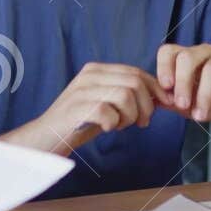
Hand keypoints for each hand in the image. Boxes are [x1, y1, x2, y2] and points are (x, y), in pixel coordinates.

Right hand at [36, 63, 171, 150]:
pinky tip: (106, 128)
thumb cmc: (78, 123)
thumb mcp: (105, 104)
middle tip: (141, 122)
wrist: (44, 140)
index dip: (156, 89)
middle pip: (135, 82)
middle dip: (146, 105)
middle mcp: (89, 76)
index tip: (165, 105)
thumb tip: (160, 96)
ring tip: (120, 125)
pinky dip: (113, 123)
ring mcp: (81, 91)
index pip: (136, 72)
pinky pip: (108, 112)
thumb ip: (127, 97)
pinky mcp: (75, 109)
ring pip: (125, 95)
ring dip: (130, 115)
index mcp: (97, 70)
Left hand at [156, 44, 210, 123]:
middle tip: (183, 106)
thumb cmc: (210, 101)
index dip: (164, 67)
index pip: (168, 52)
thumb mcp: (187, 104)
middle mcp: (204, 52)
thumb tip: (149, 102)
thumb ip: (169, 101)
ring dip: (205, 95)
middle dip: (183, 83)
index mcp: (186, 57)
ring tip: (201, 117)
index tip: (166, 88)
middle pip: (188, 57)